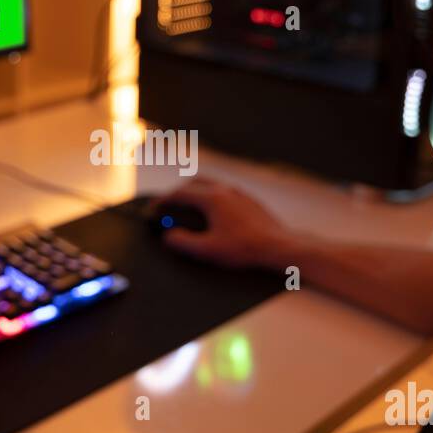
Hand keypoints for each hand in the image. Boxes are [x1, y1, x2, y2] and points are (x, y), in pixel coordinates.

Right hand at [148, 180, 296, 268]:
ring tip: (190, 204)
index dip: (163, 200)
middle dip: (178, 191)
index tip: (154, 207)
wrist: (279, 246)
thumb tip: (169, 236)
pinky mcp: (250, 200)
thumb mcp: (208, 250)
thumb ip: (184, 243)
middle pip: (194, 182)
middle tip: (169, 204)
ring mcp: (240, 193)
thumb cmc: (246, 248)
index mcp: (212, 198)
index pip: (180, 193)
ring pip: (212, 183)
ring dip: (196, 190)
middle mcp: (225, 190)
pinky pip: (225, 191)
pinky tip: (215, 211)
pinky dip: (212, 195)